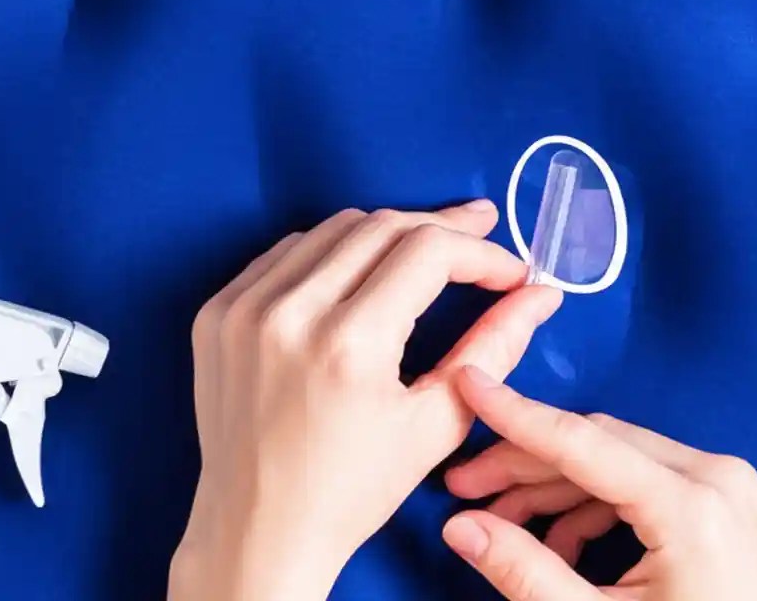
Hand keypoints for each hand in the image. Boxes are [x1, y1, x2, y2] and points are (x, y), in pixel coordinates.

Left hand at [168, 202, 562, 600]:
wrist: (261, 530)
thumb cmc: (352, 491)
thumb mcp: (437, 424)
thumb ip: (495, 347)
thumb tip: (540, 295)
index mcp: (348, 345)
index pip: (427, 251)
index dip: (480, 251)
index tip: (508, 269)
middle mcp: (289, 314)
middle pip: (381, 226)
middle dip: (441, 226)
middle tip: (479, 230)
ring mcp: (243, 309)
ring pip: (332, 228)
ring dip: (386, 232)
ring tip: (425, 250)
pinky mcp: (216, 313)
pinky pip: (285, 253)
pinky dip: (329, 250)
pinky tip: (359, 269)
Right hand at [442, 367, 756, 600]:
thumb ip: (528, 575)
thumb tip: (462, 529)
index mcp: (689, 506)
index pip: (581, 442)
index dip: (514, 415)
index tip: (468, 382)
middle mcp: (717, 478)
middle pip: (597, 446)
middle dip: (525, 462)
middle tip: (463, 486)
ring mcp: (730, 488)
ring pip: (620, 462)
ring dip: (558, 488)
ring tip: (505, 525)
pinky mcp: (731, 505)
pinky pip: (650, 484)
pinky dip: (600, 507)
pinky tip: (562, 545)